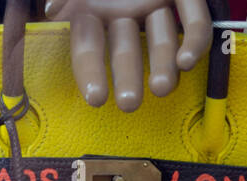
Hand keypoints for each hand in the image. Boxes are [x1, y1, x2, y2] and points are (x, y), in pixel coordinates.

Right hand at [44, 0, 211, 111]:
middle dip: (128, 76)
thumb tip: (52, 11)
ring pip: (160, 39)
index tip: (95, 98)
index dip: (90, 71)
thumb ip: (61, 0)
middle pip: (124, 49)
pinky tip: (187, 61)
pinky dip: (194, 41)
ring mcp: (152, 2)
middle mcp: (120, 10)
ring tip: (163, 88)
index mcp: (87, 9)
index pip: (85, 45)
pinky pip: (193, 19)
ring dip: (163, 66)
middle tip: (130, 102)